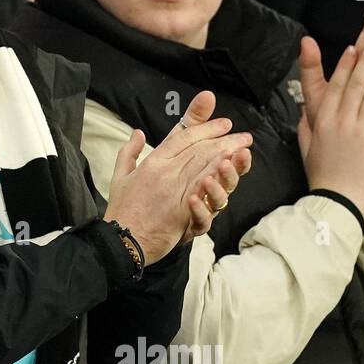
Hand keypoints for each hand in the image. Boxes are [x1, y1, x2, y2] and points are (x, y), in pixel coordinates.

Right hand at [104, 91, 253, 263]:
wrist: (120, 240)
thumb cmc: (122, 210)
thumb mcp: (119, 177)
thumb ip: (129, 152)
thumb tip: (137, 133)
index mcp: (152, 163)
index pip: (183, 137)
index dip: (205, 127)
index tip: (224, 124)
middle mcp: (164, 173)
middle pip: (199, 150)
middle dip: (225, 141)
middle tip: (244, 137)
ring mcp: (173, 192)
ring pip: (204, 168)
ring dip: (225, 158)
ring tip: (242, 150)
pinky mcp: (180, 212)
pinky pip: (201, 195)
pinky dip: (214, 184)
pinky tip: (226, 175)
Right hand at [297, 39, 363, 216]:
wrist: (338, 200)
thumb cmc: (322, 175)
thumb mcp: (307, 146)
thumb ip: (308, 123)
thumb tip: (306, 106)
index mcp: (323, 122)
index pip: (336, 87)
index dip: (346, 66)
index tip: (353, 48)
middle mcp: (342, 123)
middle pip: (356, 85)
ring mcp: (362, 132)